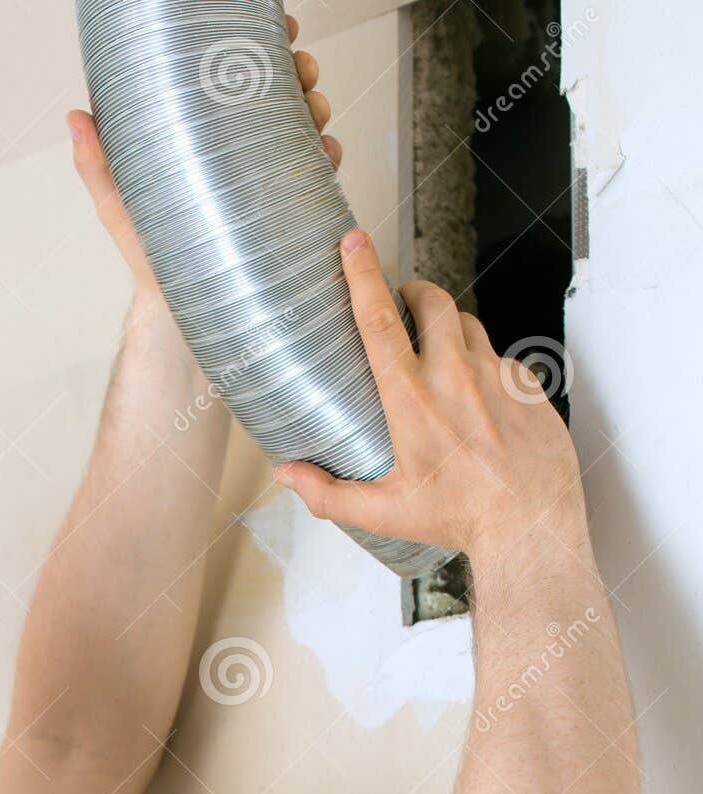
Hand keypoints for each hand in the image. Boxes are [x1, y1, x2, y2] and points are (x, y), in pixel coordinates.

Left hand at [68, 11, 340, 301]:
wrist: (176, 313)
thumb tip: (73, 117)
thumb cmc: (147, 257)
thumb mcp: (118, 206)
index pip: (233, 80)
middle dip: (297, 71)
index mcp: (202, 138)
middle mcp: (236, 153)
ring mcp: (263, 179)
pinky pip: (314, 176)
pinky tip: (323, 151)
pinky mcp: (284, 212)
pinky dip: (325, 158)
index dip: (258, 47)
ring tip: (313, 107)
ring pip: (303, 126)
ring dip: (315, 106)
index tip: (274, 30)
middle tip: (298, 68)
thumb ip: (97, 165)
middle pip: (278, 93)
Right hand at [275, 231, 587, 558]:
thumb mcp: (384, 512)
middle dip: (413, 291)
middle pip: (432, 301)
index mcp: (411, 400)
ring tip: (439, 346)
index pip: (378, 321)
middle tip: (403, 301)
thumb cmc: (458, 518)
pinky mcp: (527, 385)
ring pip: (470, 324)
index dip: (362, 275)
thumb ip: (329, 494)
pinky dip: (484, 364)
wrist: (531, 524)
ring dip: (450, 324)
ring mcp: (496, 375)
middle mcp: (454, 376)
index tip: (353, 244)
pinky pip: (501, 358)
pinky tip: (478, 393)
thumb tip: (287, 476)